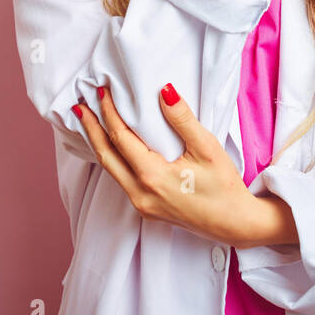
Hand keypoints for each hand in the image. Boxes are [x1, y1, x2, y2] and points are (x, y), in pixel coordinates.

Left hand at [74, 82, 261, 246]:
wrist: (235, 223)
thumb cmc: (224, 186)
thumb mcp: (207, 148)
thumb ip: (182, 119)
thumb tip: (164, 91)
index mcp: (152, 177)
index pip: (120, 138)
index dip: (109, 113)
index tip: (102, 91)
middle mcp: (140, 194)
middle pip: (105, 156)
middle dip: (91, 128)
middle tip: (79, 104)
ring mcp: (141, 205)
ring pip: (110, 169)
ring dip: (99, 143)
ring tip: (90, 121)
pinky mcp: (146, 209)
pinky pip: (121, 179)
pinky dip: (112, 158)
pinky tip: (112, 146)